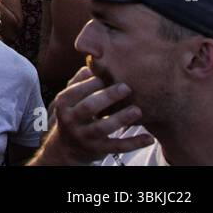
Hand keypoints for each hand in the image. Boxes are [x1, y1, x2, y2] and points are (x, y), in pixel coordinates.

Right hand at [34, 66, 151, 164]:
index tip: (109, 75)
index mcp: (63, 104)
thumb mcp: (70, 98)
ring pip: (102, 128)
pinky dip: (134, 143)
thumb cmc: (74, 114)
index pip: (76, 90)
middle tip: (126, 88)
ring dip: (120, 119)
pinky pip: (117, 146)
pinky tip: (149, 138)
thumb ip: (79, 81)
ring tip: (138, 110)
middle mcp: (70, 120)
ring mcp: (84, 137)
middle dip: (107, 97)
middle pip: (88, 107)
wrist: (67, 147)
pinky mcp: (98, 150)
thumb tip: (92, 62)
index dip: (92, 82)